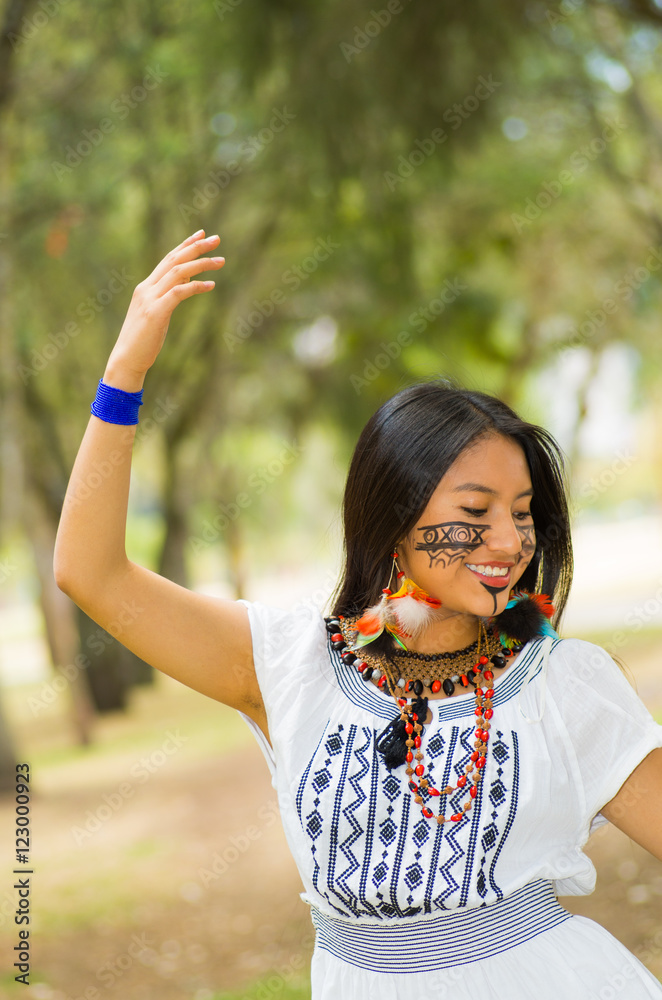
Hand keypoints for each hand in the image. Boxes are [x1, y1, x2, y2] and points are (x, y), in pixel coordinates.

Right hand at [104, 230, 224, 388]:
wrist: (126, 359)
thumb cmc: (143, 341)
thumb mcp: (157, 314)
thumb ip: (168, 296)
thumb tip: (186, 282)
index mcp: (145, 287)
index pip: (167, 259)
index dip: (185, 245)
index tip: (201, 235)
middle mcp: (146, 288)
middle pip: (174, 260)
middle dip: (196, 247)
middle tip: (216, 239)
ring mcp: (150, 299)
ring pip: (179, 272)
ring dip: (201, 264)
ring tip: (221, 261)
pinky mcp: (156, 313)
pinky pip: (179, 292)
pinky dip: (196, 286)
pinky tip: (211, 285)